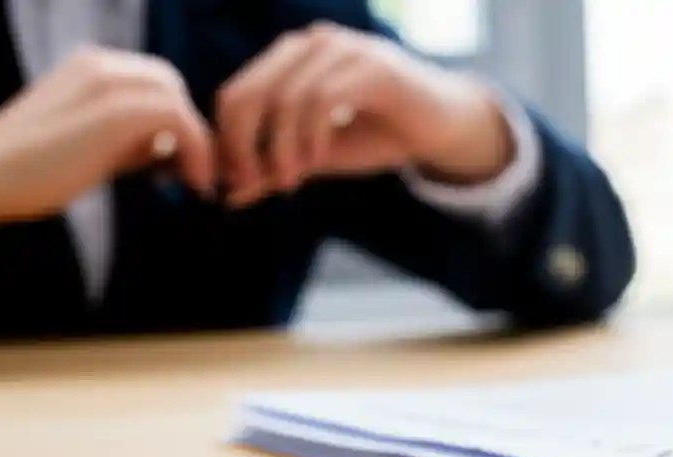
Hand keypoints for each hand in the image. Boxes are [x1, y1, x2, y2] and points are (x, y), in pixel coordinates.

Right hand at [0, 47, 213, 225]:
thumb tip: (176, 153)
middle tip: (193, 175)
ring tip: (195, 182)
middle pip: (172, 86)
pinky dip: (197, 150)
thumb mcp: (96, 145)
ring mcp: (106, 80)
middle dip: (191, 130)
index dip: (178, 122)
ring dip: (199, 144)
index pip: (158, 82)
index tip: (182, 166)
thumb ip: (134, 140)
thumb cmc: (36, 169)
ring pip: (178, 100)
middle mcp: (101, 63)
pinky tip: (192, 182)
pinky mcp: (115, 109)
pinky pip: (178, 119)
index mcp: (93, 67)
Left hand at [216, 22, 513, 206]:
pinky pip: (323, 99)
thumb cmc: (381, 135)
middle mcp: (312, 44)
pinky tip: (316, 160)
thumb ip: (277, 167)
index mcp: (291, 59)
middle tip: (257, 183)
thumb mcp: (320, 156)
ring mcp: (343, 49)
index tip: (240, 183)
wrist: (443, 127)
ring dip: (281, 148)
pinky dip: (311, 136)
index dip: (229, 142)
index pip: (236, 94)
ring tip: (291, 180)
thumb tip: (231, 196)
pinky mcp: (372, 65)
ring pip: (285, 99)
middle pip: (250, 93)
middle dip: (245, 146)